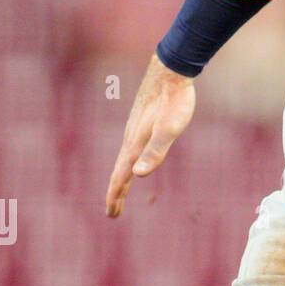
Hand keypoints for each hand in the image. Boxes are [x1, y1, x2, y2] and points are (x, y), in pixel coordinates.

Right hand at [105, 53, 195, 217]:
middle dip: (117, 193)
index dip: (115, 196)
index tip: (111, 215)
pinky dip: (129, 162)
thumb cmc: (174, 101)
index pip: (121, 176)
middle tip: (114, 213)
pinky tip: (135, 159)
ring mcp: (135, 129)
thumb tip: (137, 175)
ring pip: (125, 159)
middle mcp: (130, 138)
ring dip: (122, 178)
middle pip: (120, 171)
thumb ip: (155, 152)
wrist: (171, 71)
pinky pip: (131, 148)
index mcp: (135, 145)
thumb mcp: (169, 129)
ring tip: (121, 190)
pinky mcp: (142, 121)